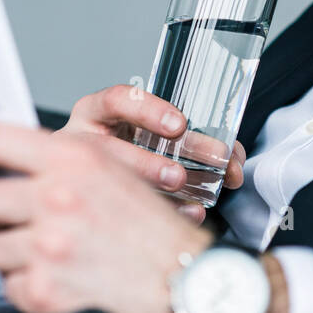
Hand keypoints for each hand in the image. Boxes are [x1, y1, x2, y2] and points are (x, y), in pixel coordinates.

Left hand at [0, 121, 213, 312]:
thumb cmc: (157, 229)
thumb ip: (65, 163)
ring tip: (53, 257)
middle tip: (14, 226)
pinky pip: (11, 285)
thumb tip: (7, 170)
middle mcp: (58, 193)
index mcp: (74, 155)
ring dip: (18, 256)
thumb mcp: (116, 172)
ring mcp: (50, 242)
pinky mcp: (47, 286)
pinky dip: (32, 289)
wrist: (185, 280)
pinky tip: (62, 283)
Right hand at [59, 84, 246, 222]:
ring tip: (184, 189)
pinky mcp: (89, 202)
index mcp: (98, 112)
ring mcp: (78, 174)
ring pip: (109, 179)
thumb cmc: (128, 149)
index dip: (149, 110)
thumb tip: (234, 159)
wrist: (84, 182)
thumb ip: (190, 139)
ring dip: (151, 184)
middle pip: (114, 146)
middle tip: (193, 169)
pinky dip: (163, 210)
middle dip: (156, 159)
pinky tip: (189, 212)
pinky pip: (121, 209)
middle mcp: (83, 139)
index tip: (180, 124)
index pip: (117, 100)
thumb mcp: (153, 133)